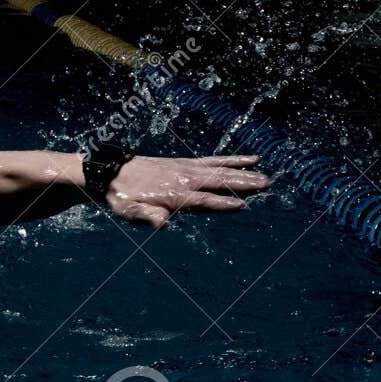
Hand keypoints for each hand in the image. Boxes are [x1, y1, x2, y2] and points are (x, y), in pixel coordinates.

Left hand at [104, 154, 269, 227]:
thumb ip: (147, 215)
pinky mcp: (187, 162)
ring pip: (222, 169)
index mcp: (175, 193)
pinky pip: (215, 160)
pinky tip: (250, 158)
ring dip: (244, 172)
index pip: (204, 199)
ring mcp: (188, 168)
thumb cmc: (123, 197)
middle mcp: (185, 178)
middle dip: (243, 184)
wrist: (113, 172)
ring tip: (266, 176)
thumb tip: (163, 222)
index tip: (242, 205)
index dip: (222, 203)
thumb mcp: (130, 211)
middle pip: (219, 181)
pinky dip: (233, 159)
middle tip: (267, 186)